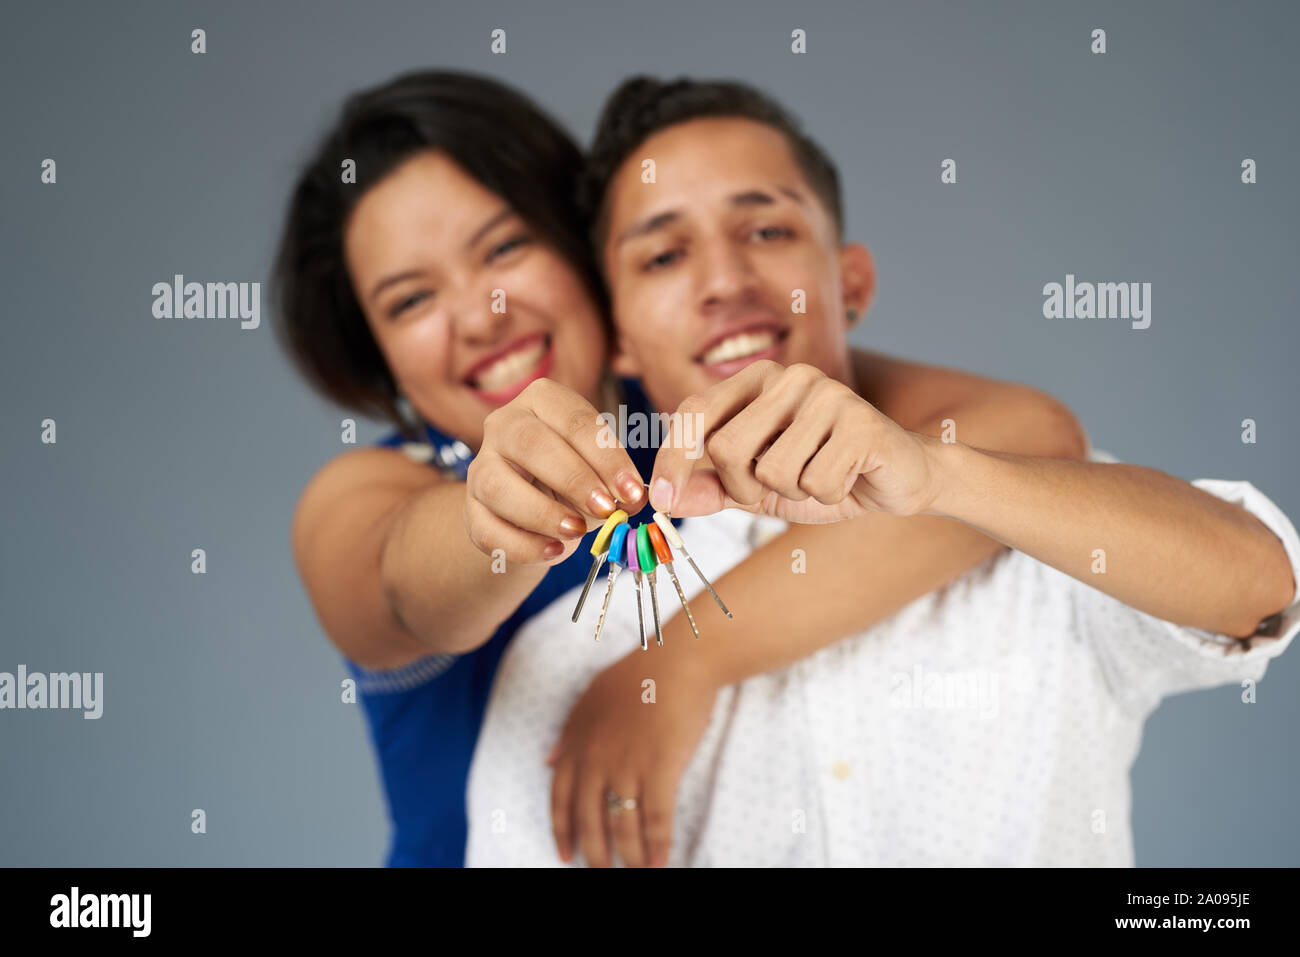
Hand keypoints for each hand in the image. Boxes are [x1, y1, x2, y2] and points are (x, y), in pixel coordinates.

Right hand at [464, 378, 646, 563]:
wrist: (532, 510)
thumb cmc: (571, 479)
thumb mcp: (597, 469)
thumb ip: (614, 480)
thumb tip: (631, 499)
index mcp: (542, 401)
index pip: (575, 420)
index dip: (607, 457)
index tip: (632, 492)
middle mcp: (504, 425)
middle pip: (530, 443)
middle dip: (574, 479)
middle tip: (606, 509)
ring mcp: (480, 466)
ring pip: (497, 485)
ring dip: (542, 513)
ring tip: (576, 531)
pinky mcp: (470, 509)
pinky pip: (487, 529)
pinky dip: (523, 545)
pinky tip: (553, 550)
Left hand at [547, 653, 716, 866]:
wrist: (679, 660)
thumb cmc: (639, 674)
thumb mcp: (591, 697)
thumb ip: (568, 733)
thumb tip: (548, 762)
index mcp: (577, 743)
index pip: (560, 799)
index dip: (562, 832)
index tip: (565, 856)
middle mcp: (596, 759)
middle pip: (589, 822)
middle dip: (595, 855)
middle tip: (602, 872)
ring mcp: (627, 766)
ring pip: (621, 828)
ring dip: (629, 857)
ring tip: (637, 872)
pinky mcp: (660, 769)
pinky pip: (656, 820)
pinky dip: (658, 846)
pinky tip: (661, 862)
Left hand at [651, 360, 940, 523]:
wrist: (898, 479)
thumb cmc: (822, 475)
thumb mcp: (756, 487)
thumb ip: (711, 489)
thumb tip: (663, 500)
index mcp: (756, 380)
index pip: (693, 413)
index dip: (671, 460)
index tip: (659, 502)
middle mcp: (788, 376)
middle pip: (726, 448)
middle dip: (745, 488)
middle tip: (777, 488)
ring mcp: (827, 393)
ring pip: (771, 471)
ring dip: (792, 493)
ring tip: (818, 477)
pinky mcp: (861, 421)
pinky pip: (815, 481)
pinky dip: (826, 495)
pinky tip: (848, 477)